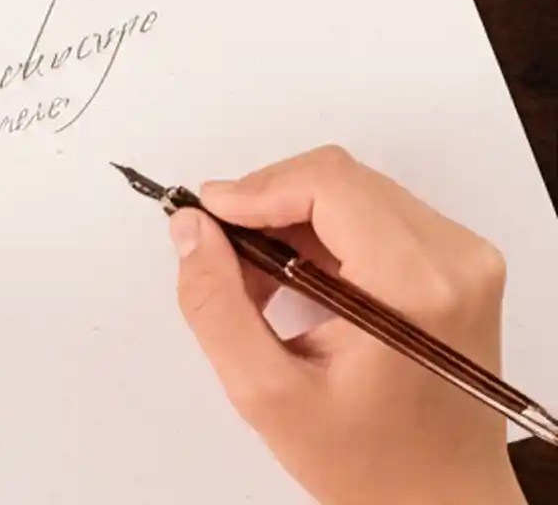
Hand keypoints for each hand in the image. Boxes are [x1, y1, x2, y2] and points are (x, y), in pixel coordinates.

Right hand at [169, 146, 525, 504]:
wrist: (441, 496)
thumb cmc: (369, 461)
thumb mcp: (266, 393)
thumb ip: (216, 304)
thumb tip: (190, 229)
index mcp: (415, 287)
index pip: (328, 184)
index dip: (255, 188)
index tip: (205, 215)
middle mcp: (454, 259)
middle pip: (339, 181)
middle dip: (266, 207)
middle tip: (220, 256)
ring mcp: (463, 258)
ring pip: (353, 192)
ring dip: (290, 222)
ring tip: (256, 285)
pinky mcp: (458, 263)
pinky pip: (375, 215)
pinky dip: (321, 236)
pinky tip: (294, 284)